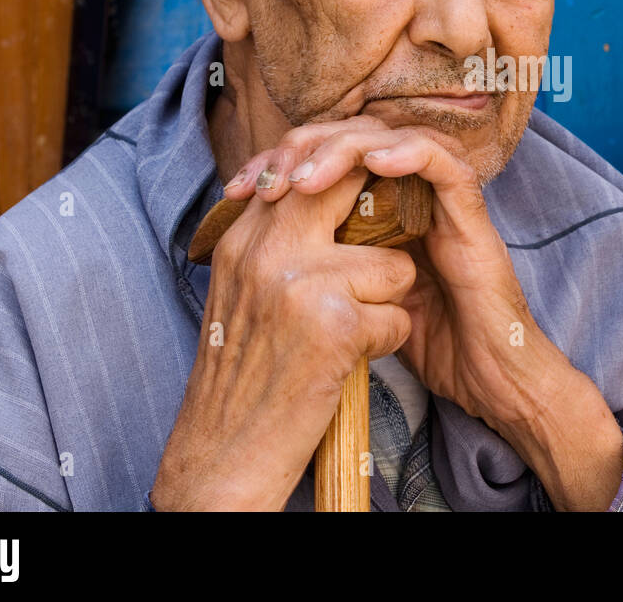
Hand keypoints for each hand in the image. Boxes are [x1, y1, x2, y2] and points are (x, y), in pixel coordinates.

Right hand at [151, 154, 414, 510]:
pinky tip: (354, 362)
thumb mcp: (243, 293)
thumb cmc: (244, 377)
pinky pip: (399, 316)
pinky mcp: (335, 326)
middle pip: (352, 187)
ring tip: (352, 333)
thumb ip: (275, 243)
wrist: (222, 455)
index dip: (347, 178)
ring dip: (388, 302)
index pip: (304, 167)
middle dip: (382, 217)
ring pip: (393, 265)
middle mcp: (266, 251)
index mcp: (242, 239)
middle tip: (383, 256)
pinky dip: (389, 343)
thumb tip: (322, 196)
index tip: (367, 203)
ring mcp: (300, 284)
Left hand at [225, 116, 622, 509]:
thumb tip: (259, 254)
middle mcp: (414, 196)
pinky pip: (446, 166)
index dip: (282, 161)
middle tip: (268, 177)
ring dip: (346, 147)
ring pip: (396, 137)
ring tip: (306, 176)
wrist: (493, 384)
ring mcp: (445, 204)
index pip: (328, 156)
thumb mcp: (357, 302)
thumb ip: (325, 270)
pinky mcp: (474, 219)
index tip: (239, 191)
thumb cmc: (432, 347)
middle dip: (304, 145)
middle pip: (356, 135)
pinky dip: (410, 155)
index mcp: (381, 209)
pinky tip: (375, 164)